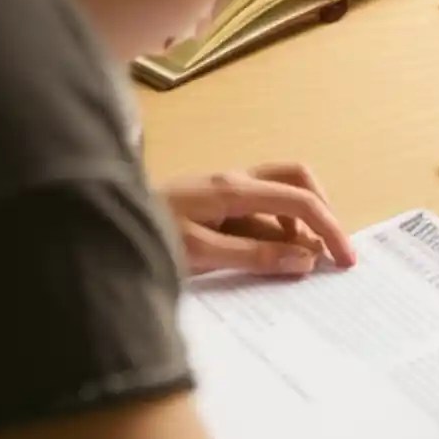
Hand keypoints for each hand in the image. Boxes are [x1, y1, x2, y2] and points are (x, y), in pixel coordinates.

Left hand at [162, 162, 355, 275]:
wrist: (94, 227)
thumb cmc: (145, 236)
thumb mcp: (199, 255)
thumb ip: (254, 256)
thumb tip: (305, 259)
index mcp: (233, 188)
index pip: (299, 201)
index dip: (329, 229)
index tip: (344, 261)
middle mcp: (234, 180)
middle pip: (298, 178)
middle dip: (322, 209)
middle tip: (329, 248)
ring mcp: (224, 190)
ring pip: (280, 192)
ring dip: (299, 222)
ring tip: (301, 261)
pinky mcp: (215, 204)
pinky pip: (259, 210)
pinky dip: (276, 230)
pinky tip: (271, 257)